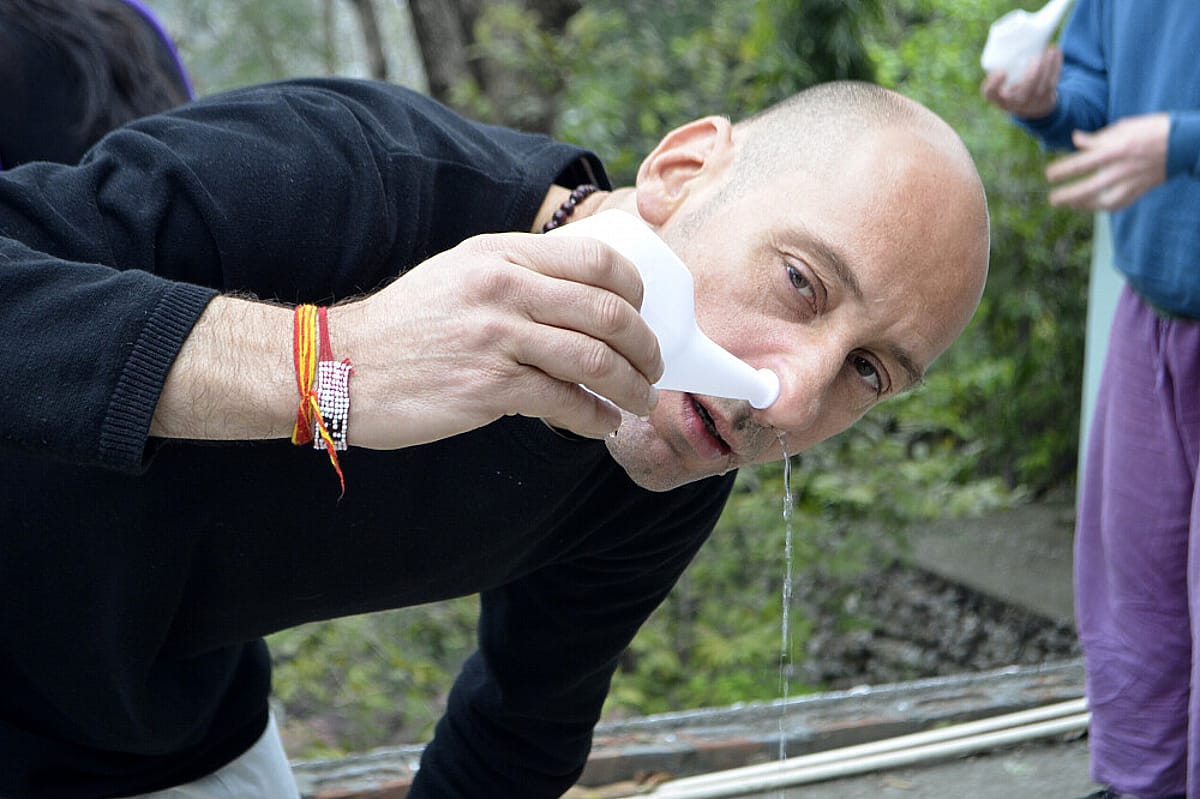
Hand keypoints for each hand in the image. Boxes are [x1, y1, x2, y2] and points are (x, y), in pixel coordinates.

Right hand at [333, 231, 662, 448]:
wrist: (339, 365)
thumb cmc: (408, 326)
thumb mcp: (462, 275)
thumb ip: (520, 277)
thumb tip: (587, 301)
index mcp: (502, 253)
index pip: (598, 260)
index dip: (636, 292)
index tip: (644, 318)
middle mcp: (504, 287)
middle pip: (609, 311)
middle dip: (647, 346)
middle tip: (654, 368)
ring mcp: (497, 336)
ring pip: (597, 359)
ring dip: (631, 387)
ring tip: (638, 401)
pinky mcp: (488, 386)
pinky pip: (565, 402)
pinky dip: (594, 417)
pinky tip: (600, 424)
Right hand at [980, 46, 1061, 119]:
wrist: (1032, 107)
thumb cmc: (1011, 89)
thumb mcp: (1001, 86)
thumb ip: (1000, 69)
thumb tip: (1008, 34)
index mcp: (999, 98)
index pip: (990, 93)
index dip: (994, 83)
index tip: (1001, 71)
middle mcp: (1015, 102)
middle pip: (1025, 88)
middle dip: (1033, 73)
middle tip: (1035, 57)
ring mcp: (1033, 100)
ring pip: (1043, 84)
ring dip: (1048, 65)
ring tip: (1050, 49)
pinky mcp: (1048, 96)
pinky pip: (1054, 80)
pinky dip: (1056, 64)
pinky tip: (1056, 52)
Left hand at [1045, 114, 1170, 209]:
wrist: (1184, 141)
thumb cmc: (1151, 129)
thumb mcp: (1123, 127)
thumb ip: (1097, 137)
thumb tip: (1076, 139)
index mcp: (1115, 150)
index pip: (1081, 164)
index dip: (1062, 171)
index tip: (1049, 175)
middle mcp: (1121, 169)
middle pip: (1088, 188)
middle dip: (1068, 196)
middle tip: (1053, 200)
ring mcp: (1132, 182)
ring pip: (1103, 202)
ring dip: (1084, 205)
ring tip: (1070, 204)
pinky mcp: (1141, 190)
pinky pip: (1120, 204)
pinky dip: (1104, 207)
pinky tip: (1094, 206)